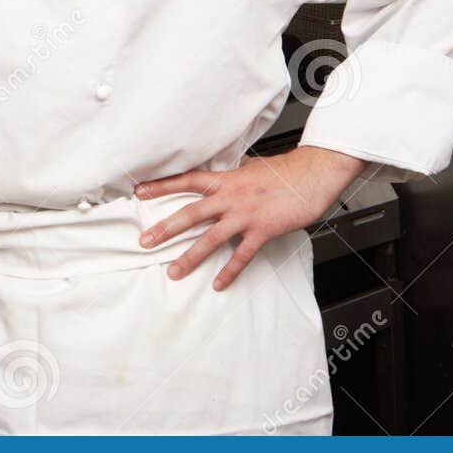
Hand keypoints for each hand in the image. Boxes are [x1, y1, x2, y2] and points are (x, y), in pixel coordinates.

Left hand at [132, 147, 364, 289]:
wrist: (313, 175)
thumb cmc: (285, 172)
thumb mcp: (252, 168)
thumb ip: (235, 175)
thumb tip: (227, 175)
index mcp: (226, 180)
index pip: (186, 180)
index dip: (162, 186)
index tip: (139, 192)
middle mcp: (231, 197)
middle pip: (190, 213)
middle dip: (165, 228)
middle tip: (145, 241)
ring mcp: (245, 215)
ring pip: (210, 238)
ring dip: (190, 257)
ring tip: (173, 271)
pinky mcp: (262, 230)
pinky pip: (241, 255)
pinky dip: (229, 271)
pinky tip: (218, 284)